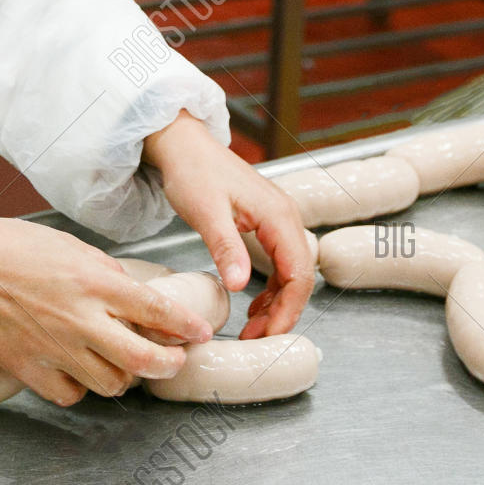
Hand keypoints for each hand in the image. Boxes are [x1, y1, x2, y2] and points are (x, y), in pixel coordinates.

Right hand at [0, 202, 213, 404]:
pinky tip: (78, 370)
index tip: (199, 333)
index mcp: (95, 282)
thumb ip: (106, 274)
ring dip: (124, 377)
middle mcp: (81, 319)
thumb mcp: (71, 246)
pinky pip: (70, 395)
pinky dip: (81, 388)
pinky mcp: (28, 369)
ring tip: (121, 362)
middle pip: (144, 361)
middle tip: (173, 359)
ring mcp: (55, 349)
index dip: (187, 328)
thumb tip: (134, 296)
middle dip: (168, 364)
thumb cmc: (10, 246)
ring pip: (111, 384)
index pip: (158, 312)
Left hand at [143, 111, 314, 337]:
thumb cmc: (193, 172)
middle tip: (256, 339)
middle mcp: (286, 218)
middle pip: (300, 277)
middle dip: (283, 312)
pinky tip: (252, 304)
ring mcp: (278, 220)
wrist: (184, 145)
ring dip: (277, 303)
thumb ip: (226, 248)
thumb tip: (241, 286)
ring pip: (291, 272)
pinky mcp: (265, 223)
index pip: (299, 274)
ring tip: (252, 328)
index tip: (267, 335)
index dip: (287, 310)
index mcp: (279, 216)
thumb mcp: (206, 212)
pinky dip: (270, 288)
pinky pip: (278, 263)